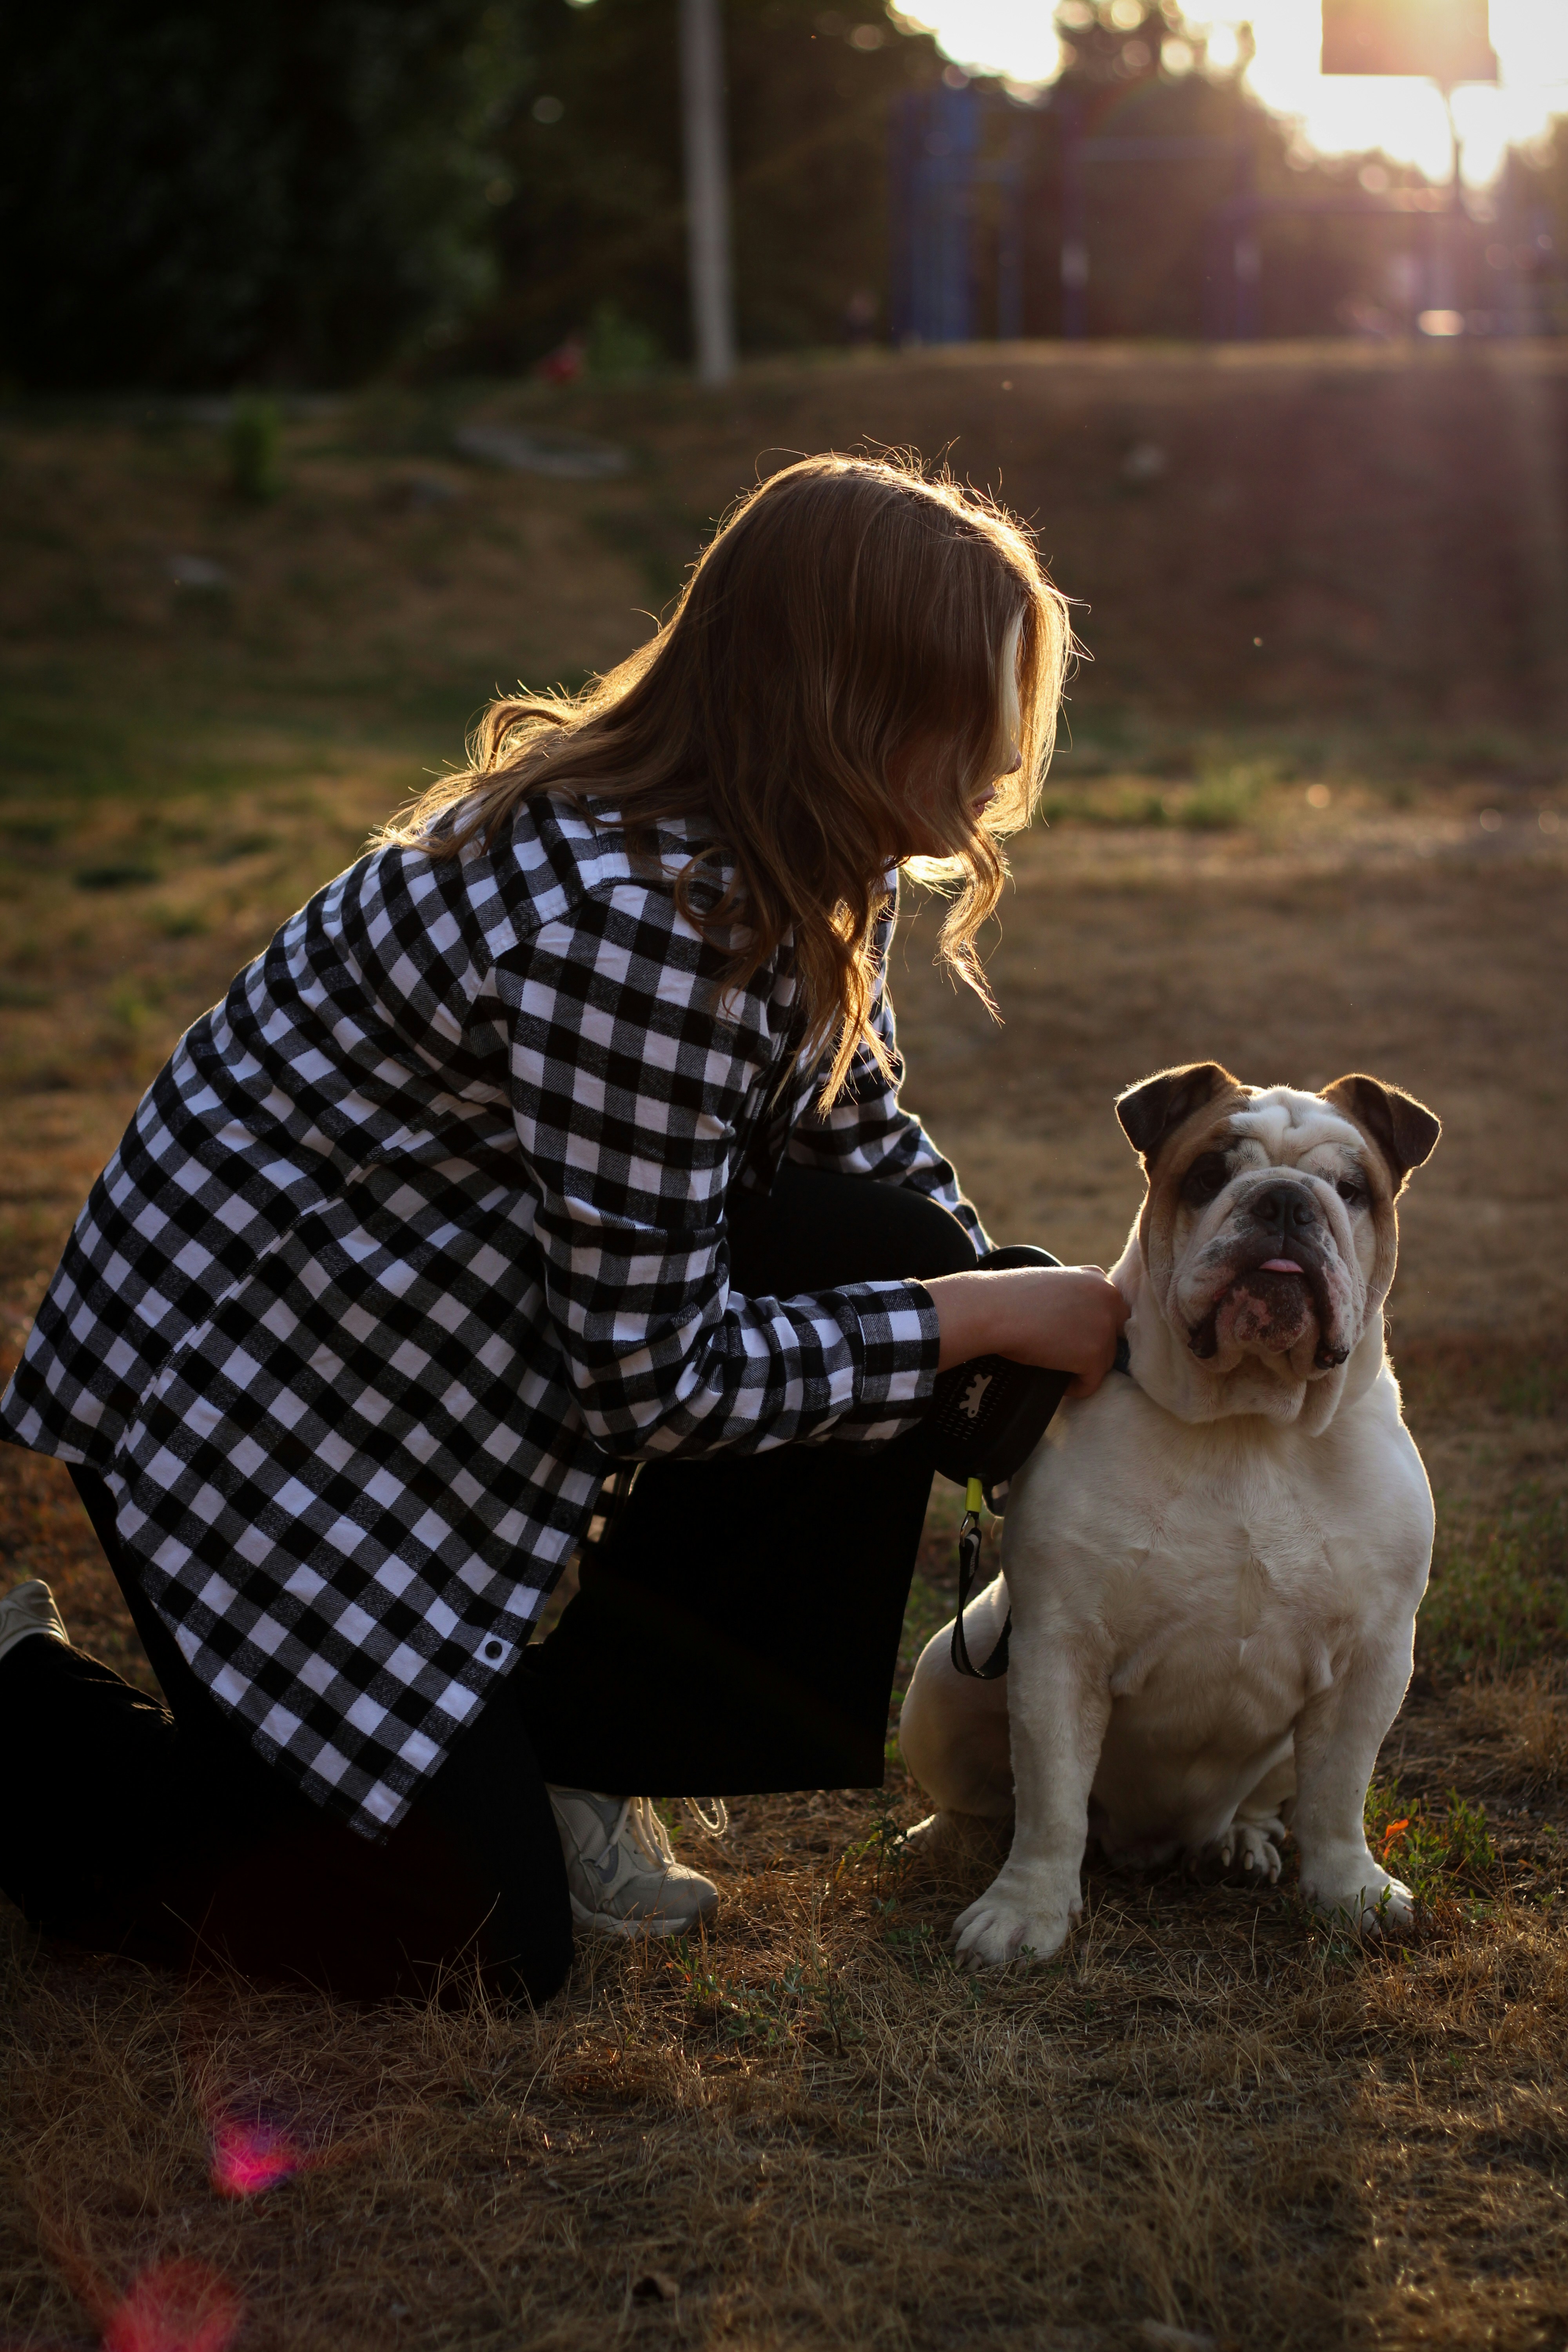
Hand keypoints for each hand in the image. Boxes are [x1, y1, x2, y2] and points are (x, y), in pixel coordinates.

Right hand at [926, 1264, 1128, 1397]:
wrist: (994, 1310)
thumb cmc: (1010, 1299)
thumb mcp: (1052, 1286)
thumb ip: (1075, 1300)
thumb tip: (1081, 1327)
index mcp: (1098, 1278)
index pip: (1111, 1312)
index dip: (1091, 1329)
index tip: (1070, 1338)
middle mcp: (1109, 1298)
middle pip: (1113, 1337)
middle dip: (1091, 1349)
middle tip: (1062, 1354)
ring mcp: (1105, 1327)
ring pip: (1103, 1361)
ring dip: (1080, 1367)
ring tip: (1051, 1362)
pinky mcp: (1094, 1355)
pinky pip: (1091, 1383)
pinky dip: (1074, 1387)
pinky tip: (1054, 1377)